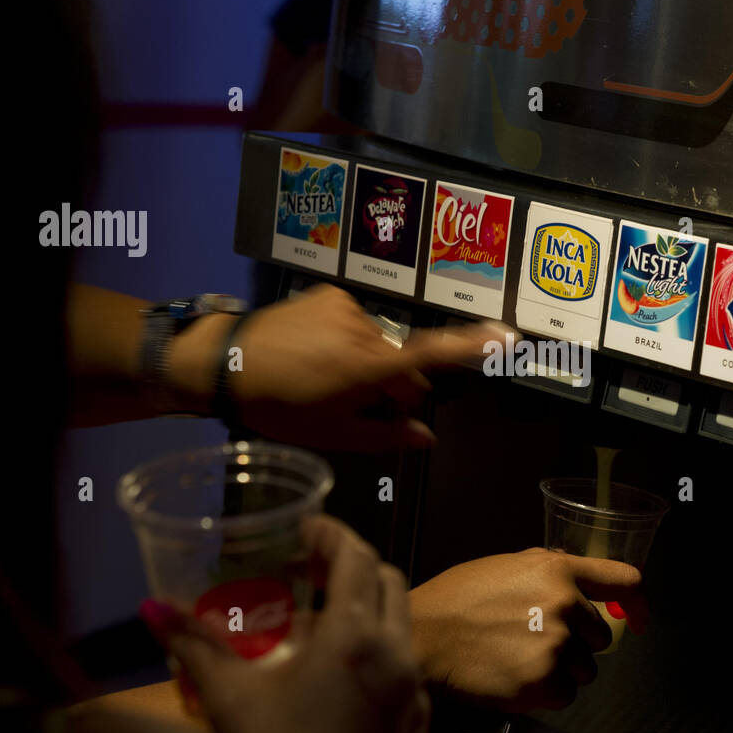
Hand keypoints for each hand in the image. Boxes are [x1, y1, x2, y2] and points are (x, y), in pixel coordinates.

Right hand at [142, 516, 430, 732]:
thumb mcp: (231, 702)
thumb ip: (195, 647)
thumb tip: (155, 610)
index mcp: (356, 638)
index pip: (356, 556)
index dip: (331, 533)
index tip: (306, 527)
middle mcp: (397, 655)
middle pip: (387, 582)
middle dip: (351, 565)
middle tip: (310, 567)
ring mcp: (415, 691)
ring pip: (401, 625)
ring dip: (366, 610)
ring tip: (317, 623)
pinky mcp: (418, 722)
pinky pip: (405, 668)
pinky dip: (377, 653)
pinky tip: (339, 678)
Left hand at [219, 284, 507, 450]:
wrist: (224, 362)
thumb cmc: (278, 407)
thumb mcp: (331, 434)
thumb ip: (385, 436)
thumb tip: (425, 438)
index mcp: (368, 368)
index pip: (432, 355)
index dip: (472, 346)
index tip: (507, 334)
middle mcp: (365, 331)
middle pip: (402, 363)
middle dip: (393, 386)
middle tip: (358, 410)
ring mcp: (346, 308)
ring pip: (378, 344)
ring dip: (367, 363)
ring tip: (325, 380)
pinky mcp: (329, 293)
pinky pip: (355, 322)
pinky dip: (347, 340)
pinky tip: (316, 354)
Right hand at [407, 549, 647, 711]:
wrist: (422, 636)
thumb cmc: (455, 601)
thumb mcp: (505, 566)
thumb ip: (548, 570)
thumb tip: (578, 578)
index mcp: (557, 569)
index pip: (625, 581)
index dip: (639, 604)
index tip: (639, 620)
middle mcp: (564, 603)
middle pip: (601, 637)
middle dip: (575, 643)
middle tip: (533, 641)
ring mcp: (555, 644)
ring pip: (585, 670)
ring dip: (560, 670)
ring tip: (518, 658)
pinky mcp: (543, 681)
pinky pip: (565, 695)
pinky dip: (545, 693)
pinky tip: (515, 677)